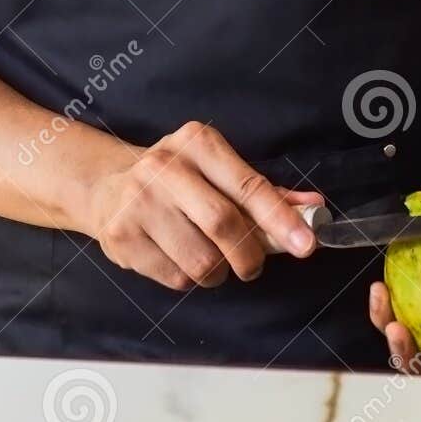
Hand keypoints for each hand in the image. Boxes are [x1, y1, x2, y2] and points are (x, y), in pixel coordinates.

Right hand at [84, 120, 319, 291]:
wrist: (107, 187)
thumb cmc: (178, 180)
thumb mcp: (217, 171)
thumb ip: (265, 191)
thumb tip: (313, 206)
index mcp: (198, 143)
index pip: (247, 184)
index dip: (280, 217)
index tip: (307, 244)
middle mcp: (166, 166)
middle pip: (224, 224)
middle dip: (250, 256)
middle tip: (252, 265)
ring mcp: (139, 201)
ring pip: (202, 261)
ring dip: (218, 272)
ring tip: (209, 257)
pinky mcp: (122, 237)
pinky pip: (176, 278)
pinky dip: (189, 278)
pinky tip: (177, 256)